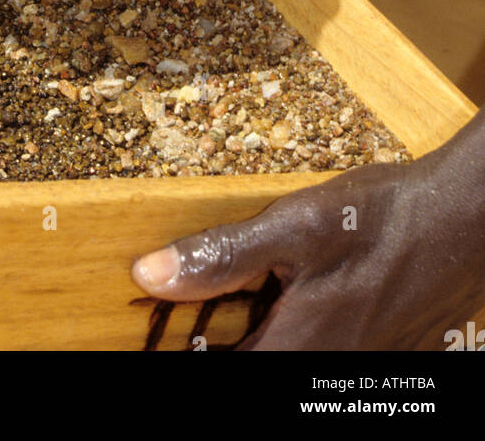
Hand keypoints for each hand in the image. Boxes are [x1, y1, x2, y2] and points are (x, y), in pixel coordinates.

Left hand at [131, 120, 484, 349]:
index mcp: (293, 354)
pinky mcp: (383, 360)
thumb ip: (221, 256)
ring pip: (289, 361)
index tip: (167, 335)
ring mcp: (358, 374)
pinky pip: (325, 359)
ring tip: (258, 300)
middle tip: (210, 311)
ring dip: (266, 336)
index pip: (219, 369)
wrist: (463, 223)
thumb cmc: (381, 222)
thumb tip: (148, 276)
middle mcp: (324, 377)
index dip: (189, 350)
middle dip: (228, 341)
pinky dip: (302, 336)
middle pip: (257, 366)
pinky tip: (311, 297)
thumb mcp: (294, 226)